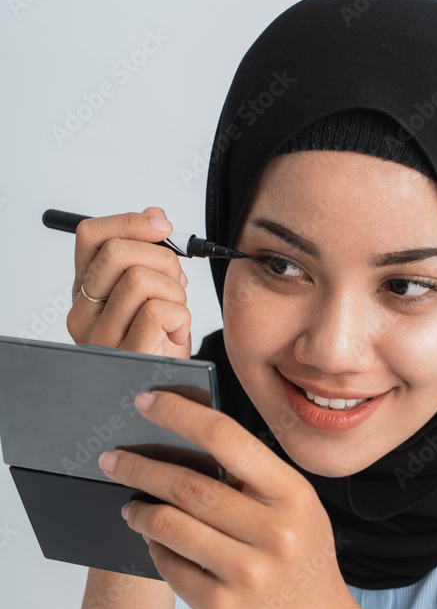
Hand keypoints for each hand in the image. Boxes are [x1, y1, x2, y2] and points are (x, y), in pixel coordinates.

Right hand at [67, 206, 191, 358]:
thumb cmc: (159, 344)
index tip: (163, 227)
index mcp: (86, 292)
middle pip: (119, 253)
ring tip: (175, 315)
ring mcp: (102, 337)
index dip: (131, 221)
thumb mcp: (154, 293)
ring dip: (175, 294)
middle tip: (176, 283)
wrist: (169, 392)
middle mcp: (85, 313)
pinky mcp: (126, 355)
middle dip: (164, 260)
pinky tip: (175, 334)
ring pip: (143, 280)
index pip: (91, 236)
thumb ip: (149, 253)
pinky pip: (159, 311)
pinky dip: (181, 317)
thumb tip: (155, 216)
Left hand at [99, 389, 360, 608]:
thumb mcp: (298, 511)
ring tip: (131, 507)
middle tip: (112, 460)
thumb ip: (253, 479)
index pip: (227, 438)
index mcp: (294, 496)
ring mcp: (249, 574)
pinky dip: (156, 550)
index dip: (179, 414)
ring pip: (170, 526)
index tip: (145, 402)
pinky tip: (156, 544)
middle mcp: (276, 533)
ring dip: (139, 512)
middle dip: (139, 468)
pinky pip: (170, 566)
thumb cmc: (302, 562)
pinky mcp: (223, 608)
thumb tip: (183, 441)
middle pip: (187, 485)